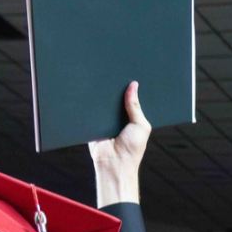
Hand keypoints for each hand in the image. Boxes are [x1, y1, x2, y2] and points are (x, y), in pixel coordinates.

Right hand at [89, 81, 151, 206]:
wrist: (114, 164)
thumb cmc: (132, 149)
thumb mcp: (140, 125)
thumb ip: (135, 106)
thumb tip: (133, 85)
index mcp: (132, 117)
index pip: (131, 98)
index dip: (130, 86)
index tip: (130, 70)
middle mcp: (118, 117)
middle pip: (116, 97)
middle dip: (116, 87)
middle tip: (115, 68)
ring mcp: (104, 119)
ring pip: (103, 101)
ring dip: (102, 92)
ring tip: (103, 73)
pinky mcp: (92, 122)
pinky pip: (91, 109)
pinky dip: (91, 101)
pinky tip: (91, 88)